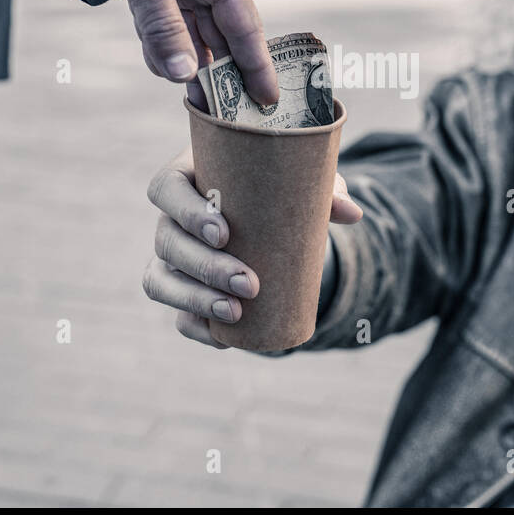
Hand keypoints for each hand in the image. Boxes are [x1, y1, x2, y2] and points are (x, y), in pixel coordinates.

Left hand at [124, 0, 279, 107]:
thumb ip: (163, 26)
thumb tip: (182, 76)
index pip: (245, 23)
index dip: (257, 64)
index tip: (268, 99)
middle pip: (223, 35)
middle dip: (222, 74)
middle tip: (227, 114)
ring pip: (194, 36)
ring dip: (189, 66)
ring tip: (194, 98)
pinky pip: (169, 30)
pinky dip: (164, 50)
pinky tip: (163, 65)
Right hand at [144, 148, 363, 348]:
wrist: (276, 219)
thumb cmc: (280, 188)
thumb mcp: (301, 182)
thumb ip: (325, 191)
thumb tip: (352, 214)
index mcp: (189, 176)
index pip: (166, 188)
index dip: (186, 211)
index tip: (224, 232)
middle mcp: (171, 218)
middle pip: (166, 240)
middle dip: (204, 266)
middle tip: (248, 282)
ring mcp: (172, 257)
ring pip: (161, 280)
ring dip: (196, 299)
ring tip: (235, 312)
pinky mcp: (183, 291)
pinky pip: (177, 315)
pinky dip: (198, 329)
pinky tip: (224, 338)